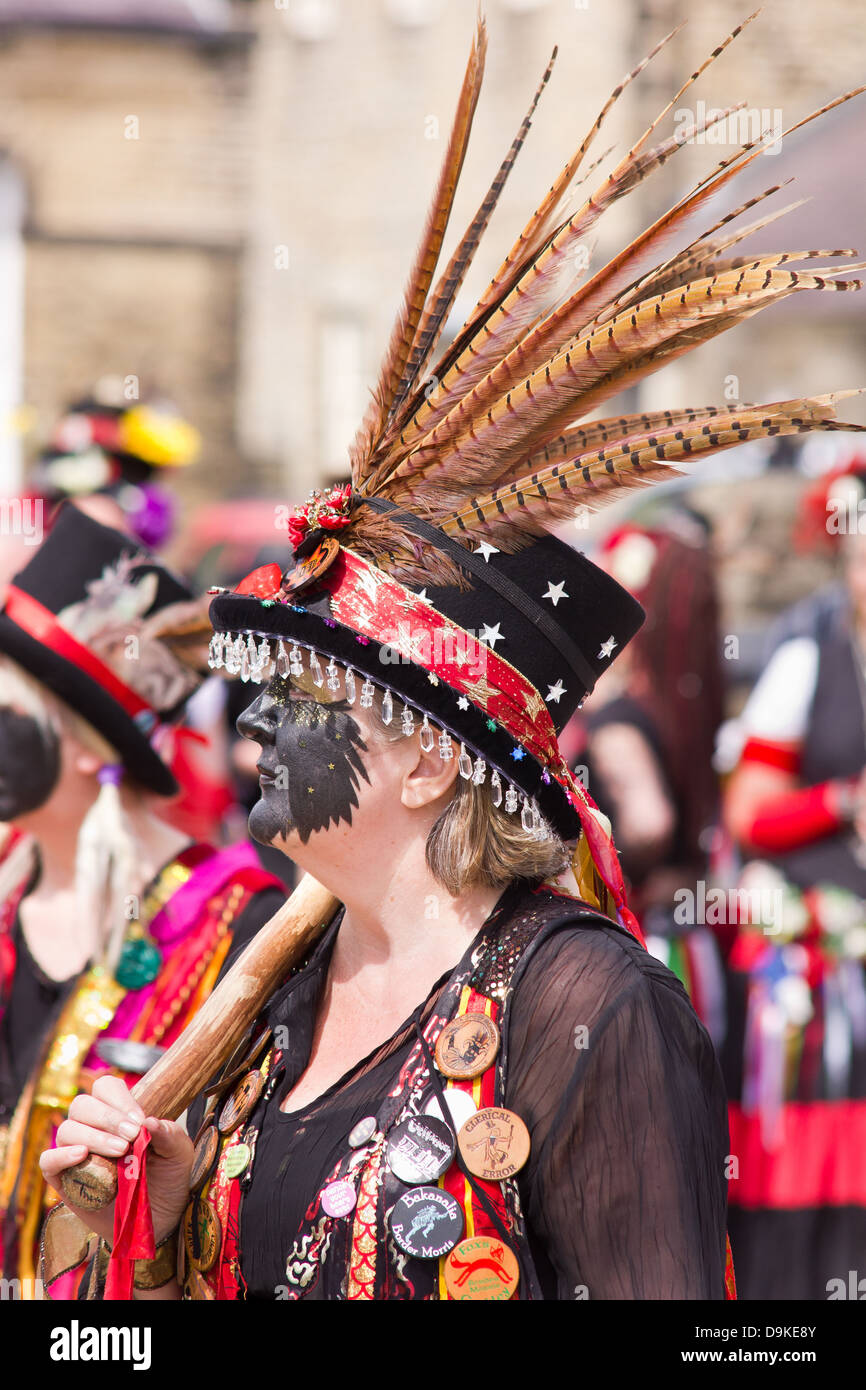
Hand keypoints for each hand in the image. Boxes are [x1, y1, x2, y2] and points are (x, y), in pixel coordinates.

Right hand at [39, 1075, 193, 1244]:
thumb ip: (169, 1134)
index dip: (120, 1099)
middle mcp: (93, 1129)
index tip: (139, 1121)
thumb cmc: (168, 1180)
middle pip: (82, 1104)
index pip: (106, 1087)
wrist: (158, 1221)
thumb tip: (150, 1120)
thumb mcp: (179, 1154)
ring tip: (119, 1152)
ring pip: (67, 1129)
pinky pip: (48, 1160)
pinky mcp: (63, 1179)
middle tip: (130, 1137)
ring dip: (93, 1136)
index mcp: (119, 1114)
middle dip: (107, 1117)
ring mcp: (75, 1153)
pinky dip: (61, 1155)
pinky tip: (81, 1155)